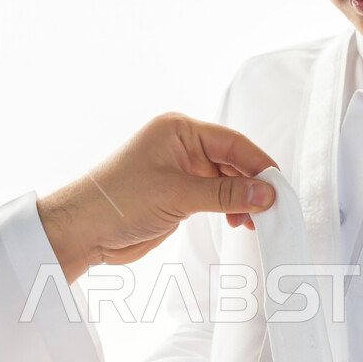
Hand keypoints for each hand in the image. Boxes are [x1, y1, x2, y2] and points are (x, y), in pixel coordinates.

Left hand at [38, 112, 276, 281]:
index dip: (260, 165)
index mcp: (179, 130)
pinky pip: (214, 196)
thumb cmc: (117, 201)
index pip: (233, 143)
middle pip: (233, 161)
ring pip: (226, 180)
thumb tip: (266, 194)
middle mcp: (181, 146)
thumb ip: (225, 193)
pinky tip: (238, 222)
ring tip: (255, 222)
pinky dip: (229, 208)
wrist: (82, 231)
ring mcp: (180, 170)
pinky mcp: (178, 195)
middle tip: (272, 210)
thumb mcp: (177, 195)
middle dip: (253, 185)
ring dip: (242, 200)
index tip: (280, 189)